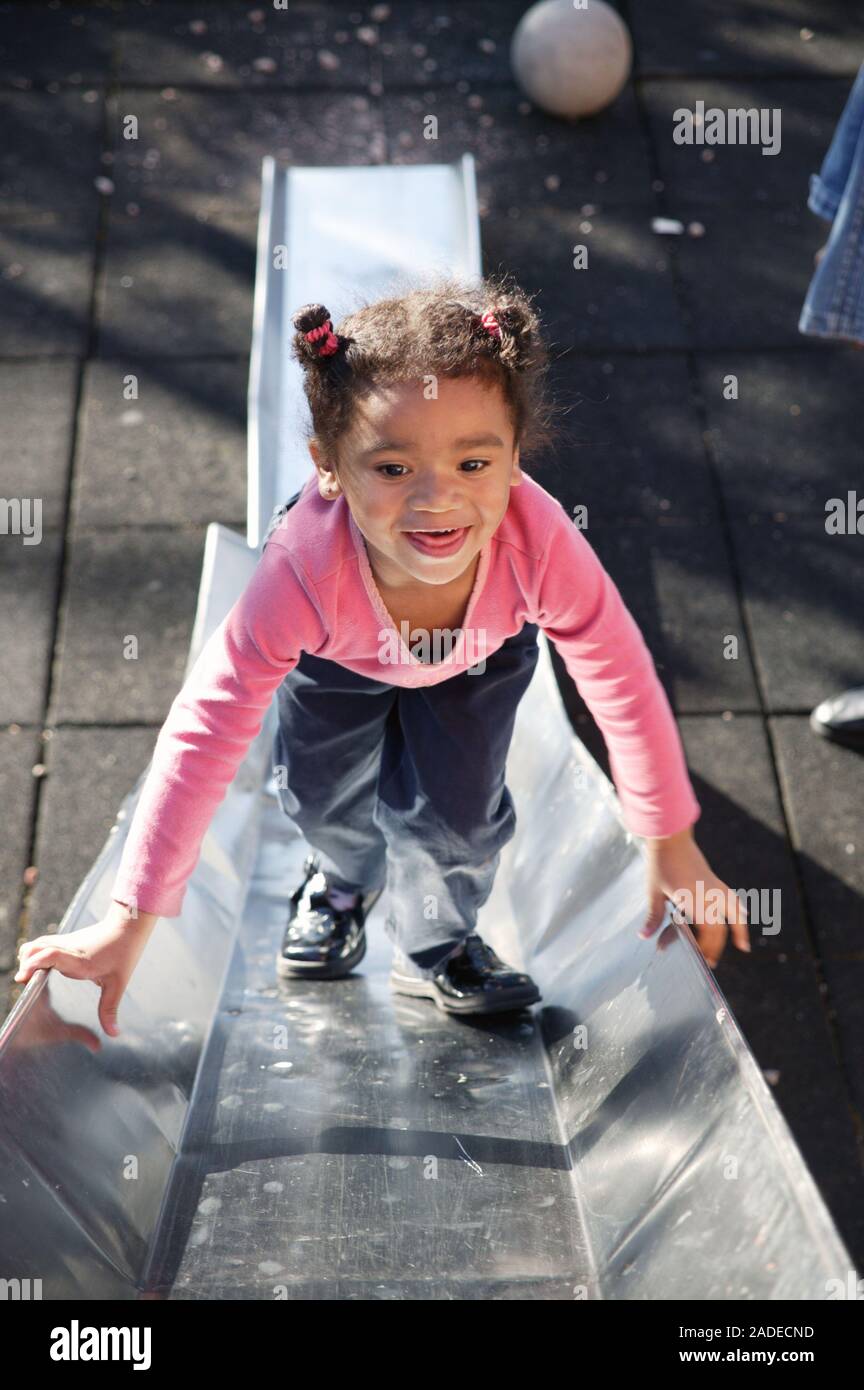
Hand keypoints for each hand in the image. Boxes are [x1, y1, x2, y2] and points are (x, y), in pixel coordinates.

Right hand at [14, 906, 158, 1036]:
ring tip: (30, 975)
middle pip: (35, 949)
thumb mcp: (117, 984)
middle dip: (25, 964)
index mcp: (78, 960)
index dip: (33, 965)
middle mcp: (68, 949)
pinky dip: (36, 954)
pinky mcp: (66, 940)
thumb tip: (113, 1033)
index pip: (50, 956)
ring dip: (29, 958)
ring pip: (37, 944)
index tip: (22, 978)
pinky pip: (43, 944)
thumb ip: (109, 1009)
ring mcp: (66, 942)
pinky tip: (40, 967)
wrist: (128, 926)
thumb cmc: (124, 952)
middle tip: (26, 980)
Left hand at [638, 827, 749, 968]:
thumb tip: (644, 936)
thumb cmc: (660, 864)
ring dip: (738, 930)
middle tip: (711, 963)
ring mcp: (715, 887)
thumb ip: (653, 916)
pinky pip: (733, 900)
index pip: (707, 932)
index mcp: (695, 900)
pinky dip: (739, 911)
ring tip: (742, 946)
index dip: (704, 948)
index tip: (700, 959)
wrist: (670, 838)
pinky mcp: (715, 881)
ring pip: (734, 913)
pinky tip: (743, 916)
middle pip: (719, 928)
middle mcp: (710, 896)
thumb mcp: (654, 891)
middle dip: (715, 947)